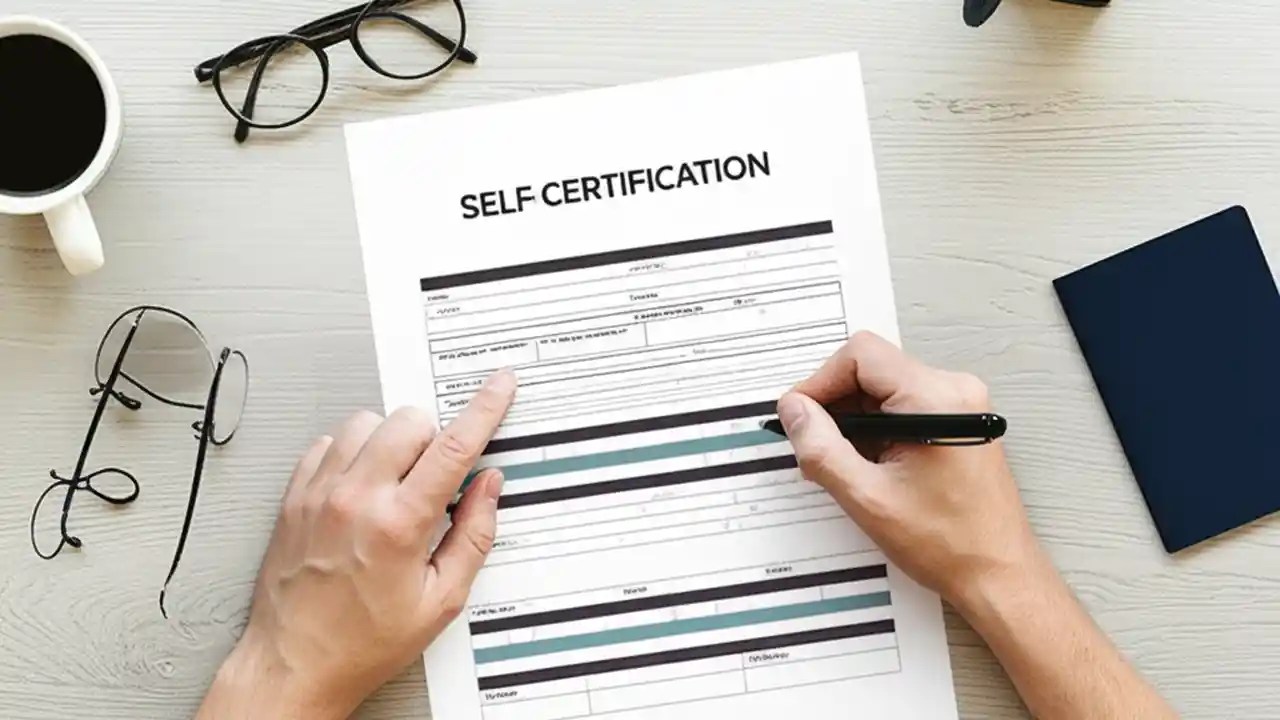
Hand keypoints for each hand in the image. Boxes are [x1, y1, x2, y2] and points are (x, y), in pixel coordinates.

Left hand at [197, 370, 516, 719]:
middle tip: (436, 471)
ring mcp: (319, 494)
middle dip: (433, 436)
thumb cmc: (362, 642)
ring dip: (390, 440)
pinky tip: (361, 484)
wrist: (293, 663)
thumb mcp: (440, 601)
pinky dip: (351, 452)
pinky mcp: (294, 496)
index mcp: (398, 525)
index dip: (484, 410)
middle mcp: (355, 499)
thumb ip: (473, 536)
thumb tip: (488, 489)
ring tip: (396, 479)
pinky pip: (328, 442)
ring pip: (366, 422)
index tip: (498, 387)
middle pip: (408, 421)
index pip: (453, 447)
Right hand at [777, 332, 1045, 608]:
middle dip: (835, 405)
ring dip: (855, 421)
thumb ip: (821, 447)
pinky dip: (877, 430)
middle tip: (815, 448)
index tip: (800, 416)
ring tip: (845, 467)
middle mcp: (954, 391)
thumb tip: (794, 411)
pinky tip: (870, 467)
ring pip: (885, 390)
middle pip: (872, 369)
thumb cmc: (948, 543)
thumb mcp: (867, 497)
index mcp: (935, 399)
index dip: (820, 382)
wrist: (998, 574)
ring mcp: (961, 405)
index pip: (861, 355)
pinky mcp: (958, 422)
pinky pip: (903, 407)